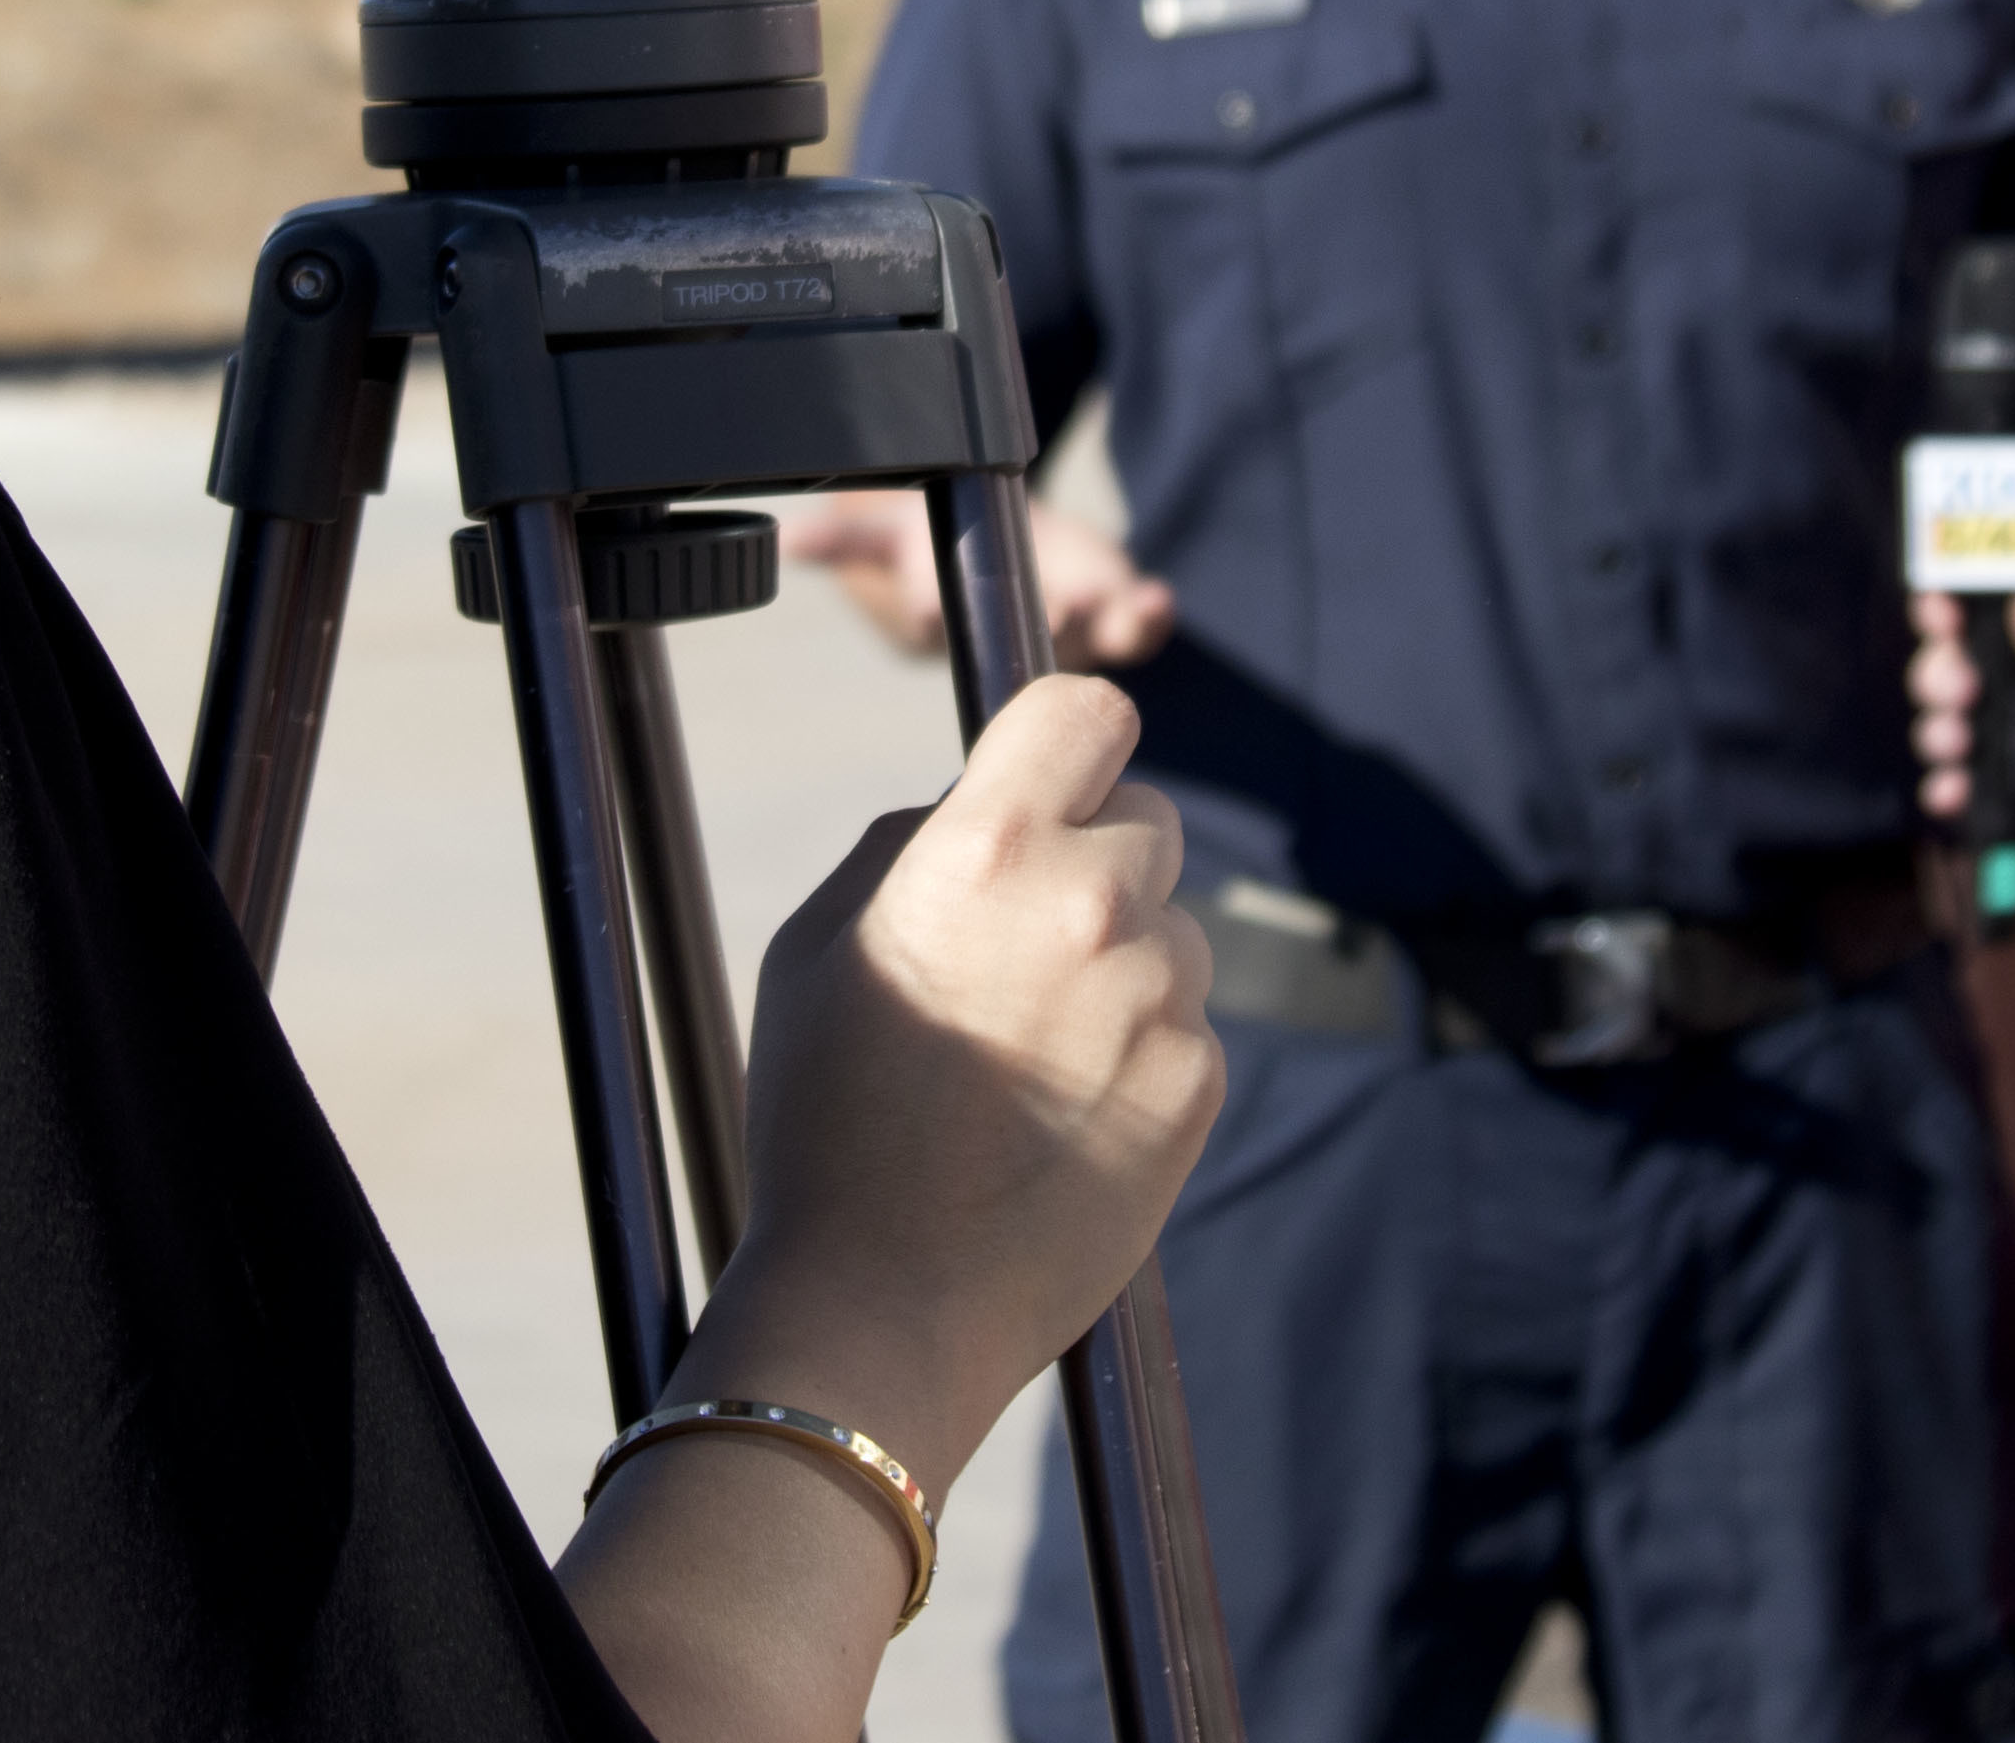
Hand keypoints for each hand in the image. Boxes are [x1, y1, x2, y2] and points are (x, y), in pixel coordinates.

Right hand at [556, 678, 1221, 1742]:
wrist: (885, 1303)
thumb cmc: (826, 1119)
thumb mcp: (816, 945)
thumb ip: (911, 843)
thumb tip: (978, 804)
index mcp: (986, 847)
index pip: (1085, 711)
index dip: (1069, 738)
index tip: (1056, 772)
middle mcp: (1090, 903)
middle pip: (1143, 819)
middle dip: (1095, 858)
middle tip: (1024, 944)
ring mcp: (1158, 996)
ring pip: (1172, 927)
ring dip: (1124, 960)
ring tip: (1030, 1052)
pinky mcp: (1197, 1083)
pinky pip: (1187, 1023)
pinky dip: (1142, 1049)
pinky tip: (1063, 1111)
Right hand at [780, 486, 1177, 665]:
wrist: (987, 554)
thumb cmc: (928, 552)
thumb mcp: (880, 539)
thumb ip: (842, 539)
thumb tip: (790, 542)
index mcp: (952, 612)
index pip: (956, 618)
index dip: (957, 613)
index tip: (962, 606)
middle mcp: (1012, 629)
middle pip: (1031, 629)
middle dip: (1054, 619)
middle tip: (1066, 610)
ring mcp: (1070, 625)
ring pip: (1096, 630)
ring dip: (1116, 620)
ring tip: (1138, 607)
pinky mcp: (1111, 610)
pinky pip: (1136, 621)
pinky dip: (1150, 615)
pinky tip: (1161, 603)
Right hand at [1908, 588, 1985, 819]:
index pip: (1975, 590)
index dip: (1944, 600)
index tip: (1939, 613)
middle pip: (1946, 658)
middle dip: (1936, 675)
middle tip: (1964, 692)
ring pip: (1947, 718)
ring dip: (1936, 729)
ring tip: (1957, 742)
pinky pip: (1975, 780)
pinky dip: (1950, 789)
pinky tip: (1950, 794)